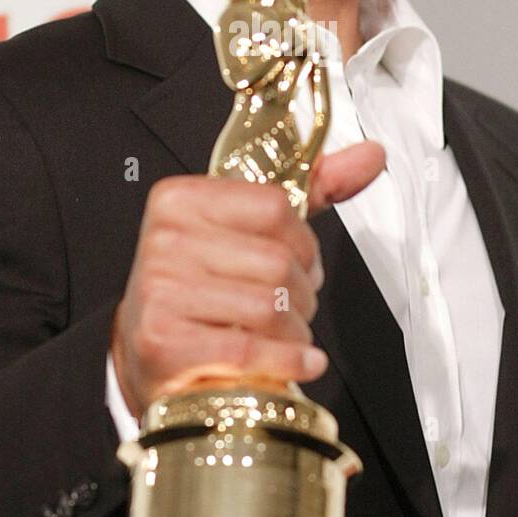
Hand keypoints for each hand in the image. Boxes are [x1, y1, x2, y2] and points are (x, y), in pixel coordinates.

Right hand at [110, 141, 385, 421]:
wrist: (146, 349)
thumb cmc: (203, 287)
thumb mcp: (247, 229)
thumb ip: (311, 190)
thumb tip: (372, 155)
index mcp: (181, 198)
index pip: (276, 207)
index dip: (304, 242)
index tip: (300, 260)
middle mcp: (165, 239)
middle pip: (277, 262)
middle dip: (304, 292)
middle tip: (295, 305)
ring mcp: (161, 290)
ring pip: (269, 307)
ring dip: (296, 331)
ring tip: (287, 334)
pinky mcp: (164, 341)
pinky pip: (250, 350)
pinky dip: (289, 361)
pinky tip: (300, 361)